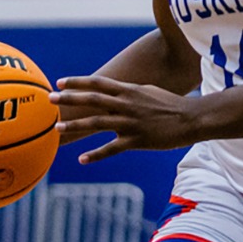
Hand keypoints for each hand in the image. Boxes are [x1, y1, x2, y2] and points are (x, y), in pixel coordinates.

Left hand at [51, 75, 200, 163]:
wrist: (192, 119)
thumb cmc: (171, 105)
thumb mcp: (148, 92)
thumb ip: (129, 92)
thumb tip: (114, 90)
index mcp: (129, 91)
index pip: (98, 83)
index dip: (78, 82)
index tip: (60, 82)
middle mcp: (127, 104)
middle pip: (93, 100)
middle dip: (69, 99)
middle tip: (50, 100)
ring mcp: (131, 123)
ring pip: (97, 123)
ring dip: (76, 126)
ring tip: (57, 128)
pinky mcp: (138, 140)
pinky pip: (112, 149)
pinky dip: (96, 154)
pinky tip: (82, 159)